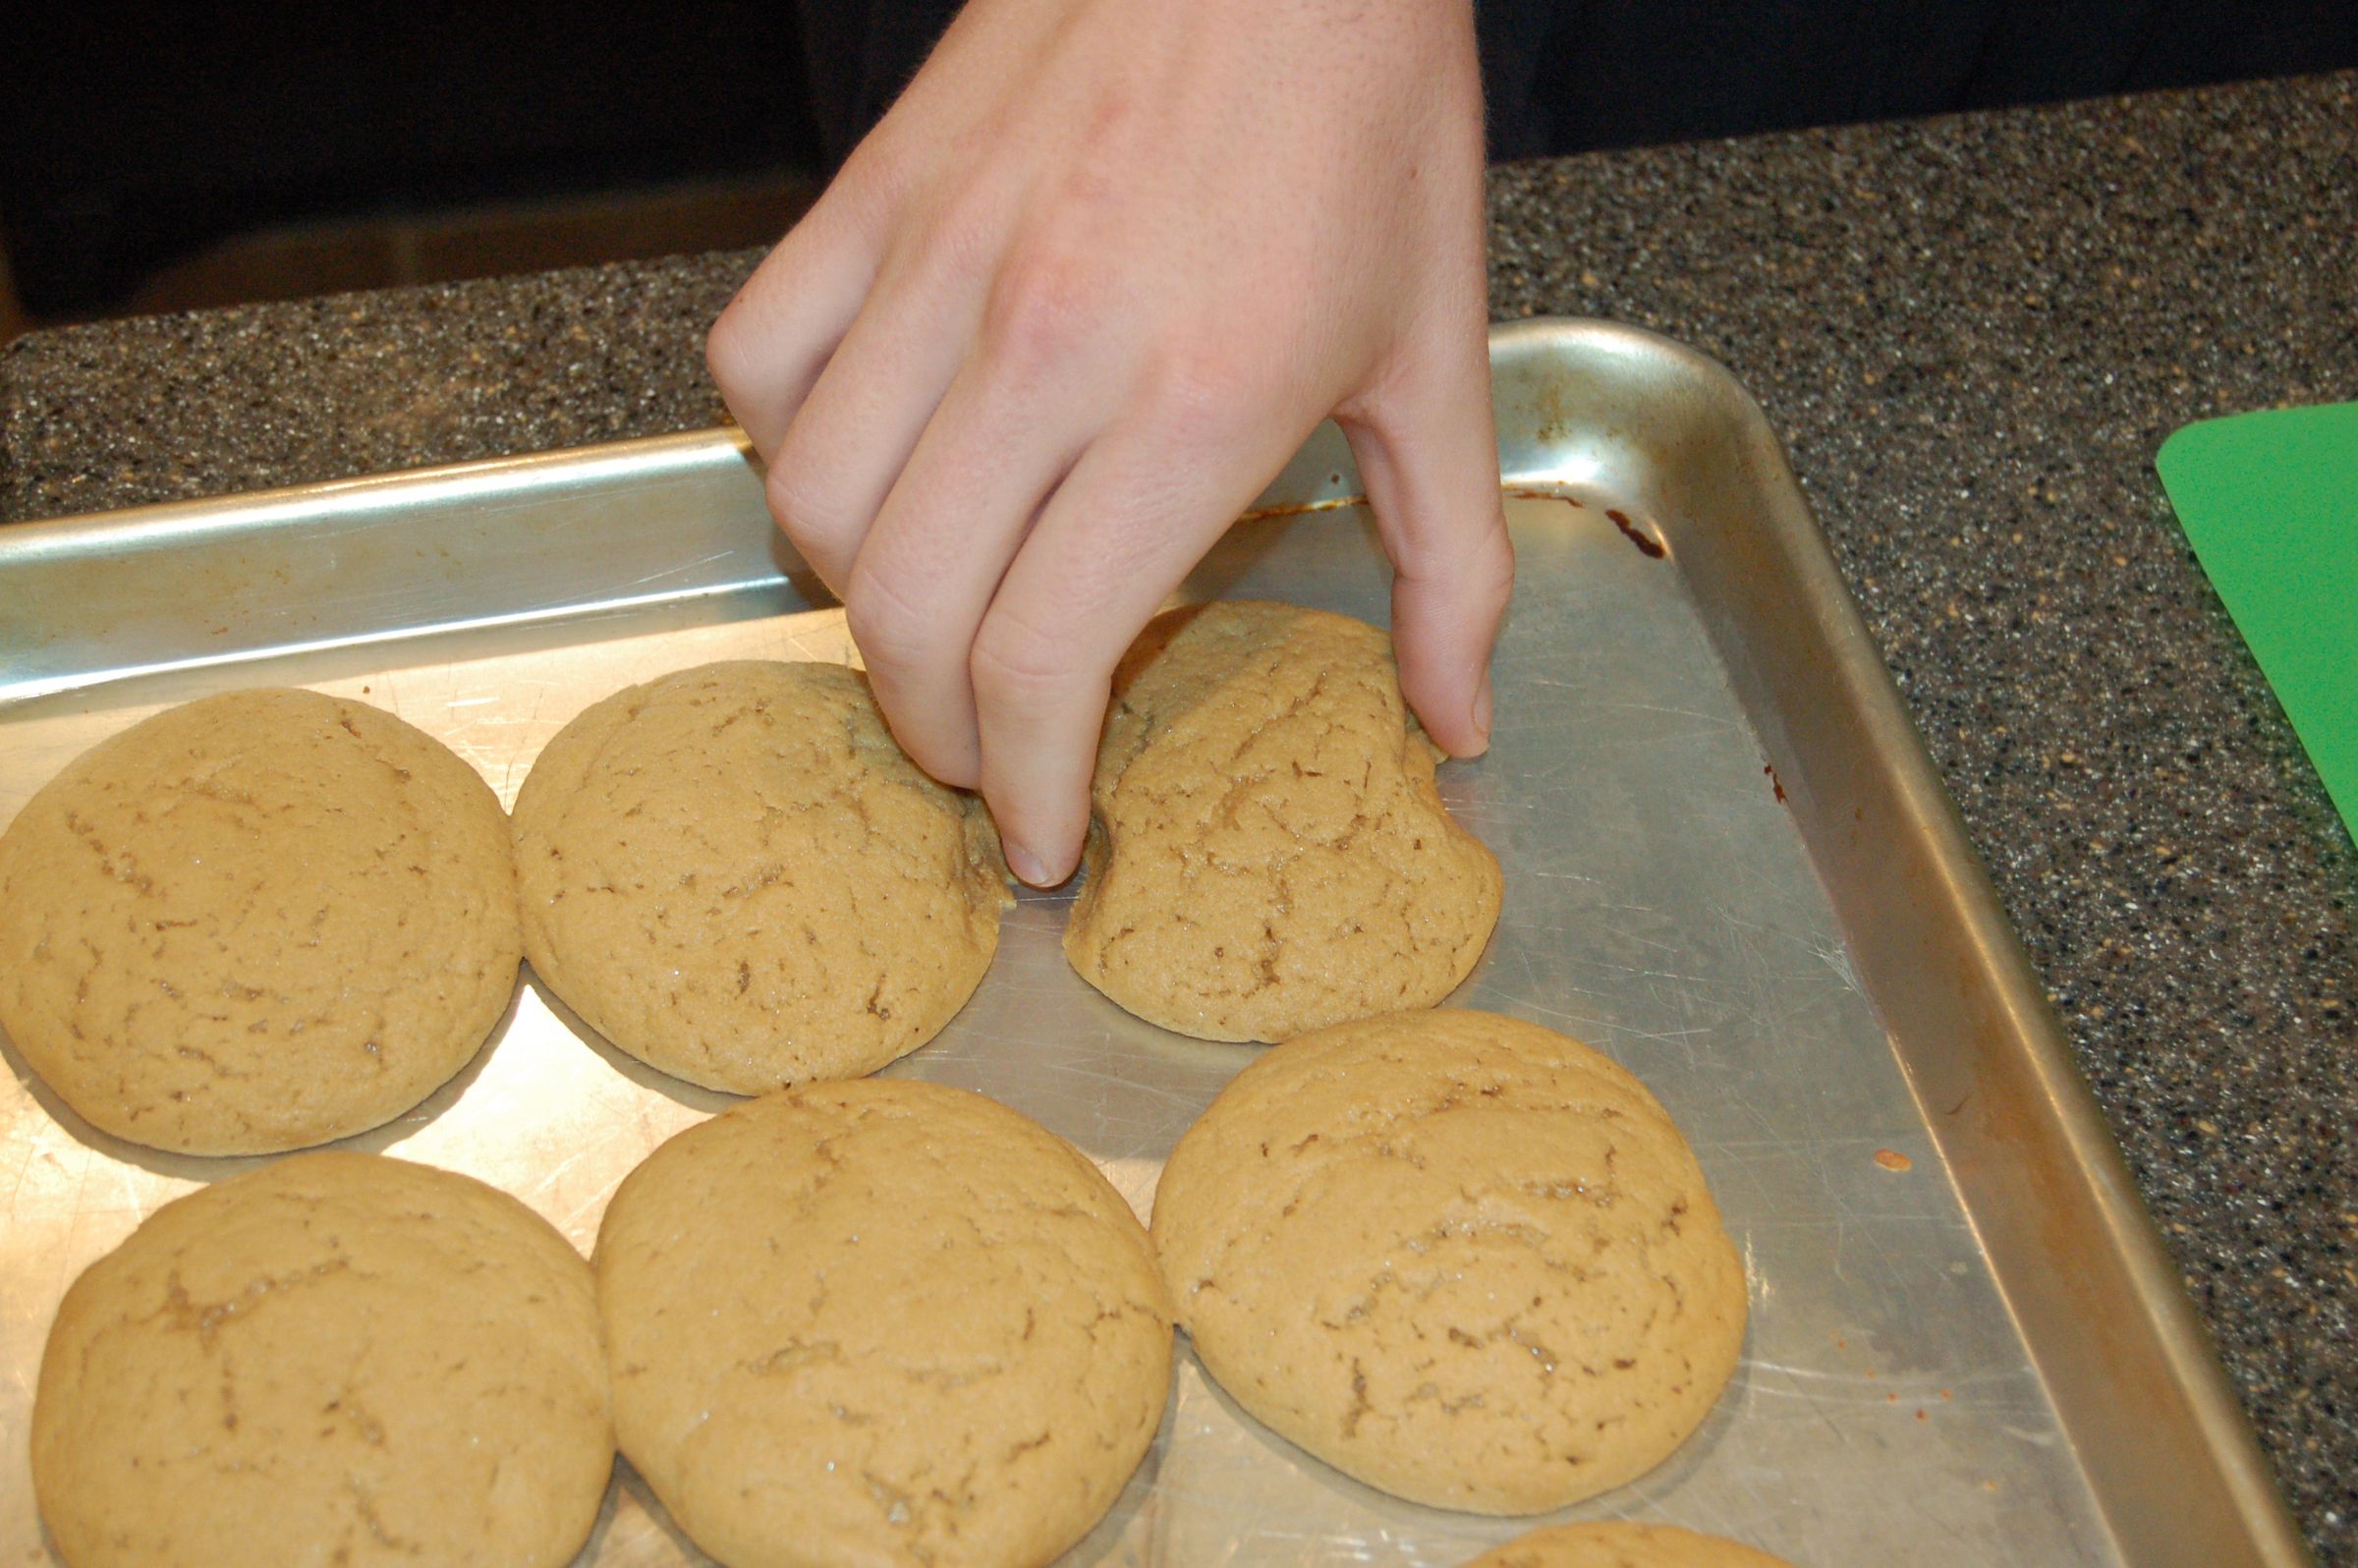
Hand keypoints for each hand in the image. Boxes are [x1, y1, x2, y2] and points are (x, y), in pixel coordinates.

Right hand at [708, 0, 1512, 885]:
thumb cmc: (1367, 118)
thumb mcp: (1440, 355)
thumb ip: (1446, 563)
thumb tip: (1455, 718)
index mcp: (1193, 405)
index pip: (1042, 659)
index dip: (1026, 785)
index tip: (1040, 836)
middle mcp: (1047, 343)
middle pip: (905, 616)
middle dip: (935, 734)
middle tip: (984, 756)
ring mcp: (944, 259)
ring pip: (814, 505)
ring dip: (857, 605)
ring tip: (926, 621)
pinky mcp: (881, 188)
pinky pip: (762, 359)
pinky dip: (784, 440)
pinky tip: (865, 455)